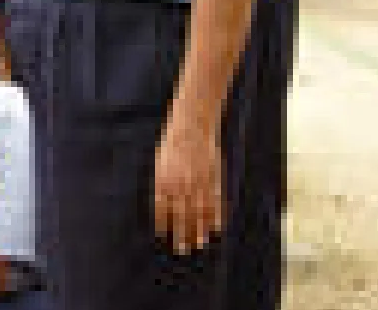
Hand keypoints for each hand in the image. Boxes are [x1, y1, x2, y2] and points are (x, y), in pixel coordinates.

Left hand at [153, 114, 223, 254]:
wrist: (192, 127)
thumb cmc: (172, 145)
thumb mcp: (160, 165)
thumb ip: (162, 187)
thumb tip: (163, 209)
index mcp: (163, 182)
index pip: (161, 211)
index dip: (163, 226)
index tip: (163, 237)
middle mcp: (181, 186)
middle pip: (181, 217)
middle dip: (181, 235)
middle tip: (181, 250)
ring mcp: (199, 184)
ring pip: (200, 214)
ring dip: (200, 232)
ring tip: (199, 245)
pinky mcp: (215, 180)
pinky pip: (216, 204)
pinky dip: (216, 218)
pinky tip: (216, 229)